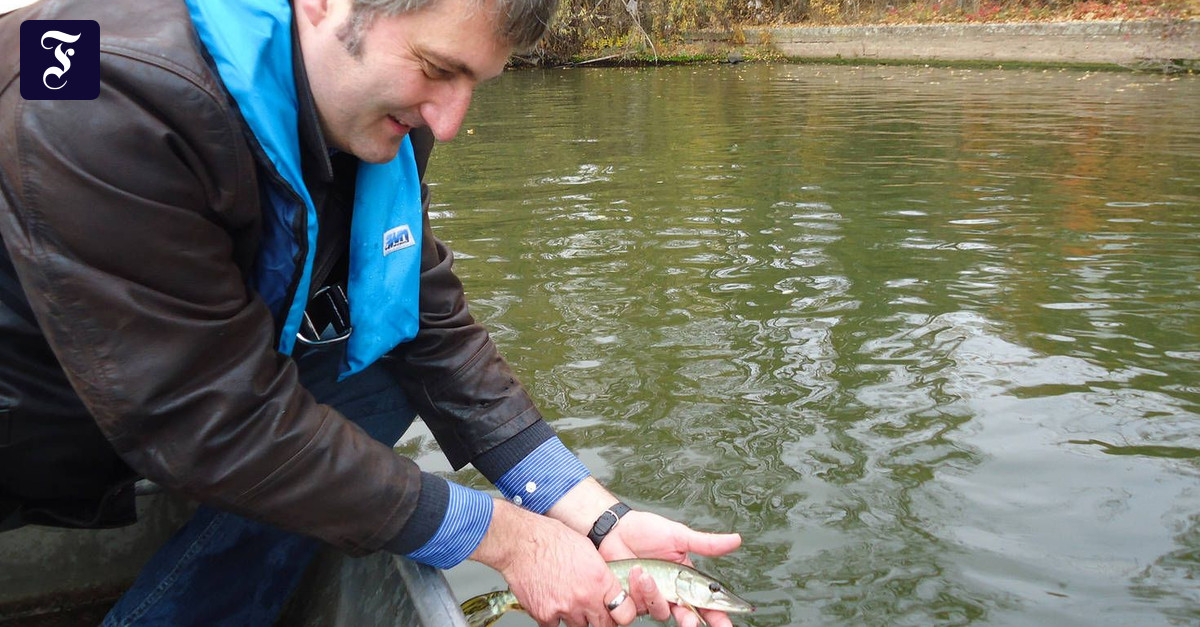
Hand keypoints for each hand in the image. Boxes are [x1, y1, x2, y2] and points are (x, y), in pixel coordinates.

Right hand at [470, 499, 638, 626]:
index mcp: (599, 579)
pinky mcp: (544, 615)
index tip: (617, 613)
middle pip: (602, 625)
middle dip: (599, 620)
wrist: (521, 542)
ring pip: (578, 626)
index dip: (621, 615)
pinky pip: (554, 625)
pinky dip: (553, 617)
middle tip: (592, 611)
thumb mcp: (587, 550)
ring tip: (566, 598)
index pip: (624, 613)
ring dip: (575, 616)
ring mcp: (564, 609)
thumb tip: (606, 587)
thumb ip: (599, 574)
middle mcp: (584, 597)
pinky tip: (549, 600)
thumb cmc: (550, 539)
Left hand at [598, 510, 742, 626]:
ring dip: (654, 595)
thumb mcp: (680, 536)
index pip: (707, 603)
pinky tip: (634, 574)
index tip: (726, 625)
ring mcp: (652, 598)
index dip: (718, 616)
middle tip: (692, 621)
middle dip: (692, 621)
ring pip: (661, 612)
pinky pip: (638, 608)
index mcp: (687, 580)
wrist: (615, 530)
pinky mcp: (632, 600)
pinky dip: (637, 591)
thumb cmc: (647, 531)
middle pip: (688, 617)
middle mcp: (671, 593)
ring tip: (646, 574)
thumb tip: (737, 540)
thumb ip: (707, 544)